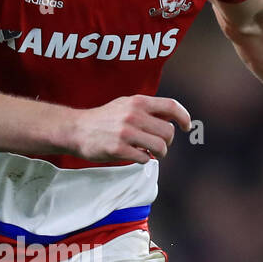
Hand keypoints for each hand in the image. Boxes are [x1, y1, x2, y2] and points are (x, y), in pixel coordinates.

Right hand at [70, 95, 191, 163]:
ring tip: (152, 153)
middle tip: (160, 145)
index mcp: (138, 102)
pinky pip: (144, 158)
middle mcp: (133, 115)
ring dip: (159, 153)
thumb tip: (173, 116)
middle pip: (167, 132)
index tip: (186, 127)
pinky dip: (144, 159)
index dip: (184, 117)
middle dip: (167, 142)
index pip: (171, 106)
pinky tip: (136, 155)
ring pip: (159, 147)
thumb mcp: (125, 104)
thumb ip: (147, 109)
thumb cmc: (104, 118)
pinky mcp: (118, 149)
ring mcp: (126, 133)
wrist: (76, 129)